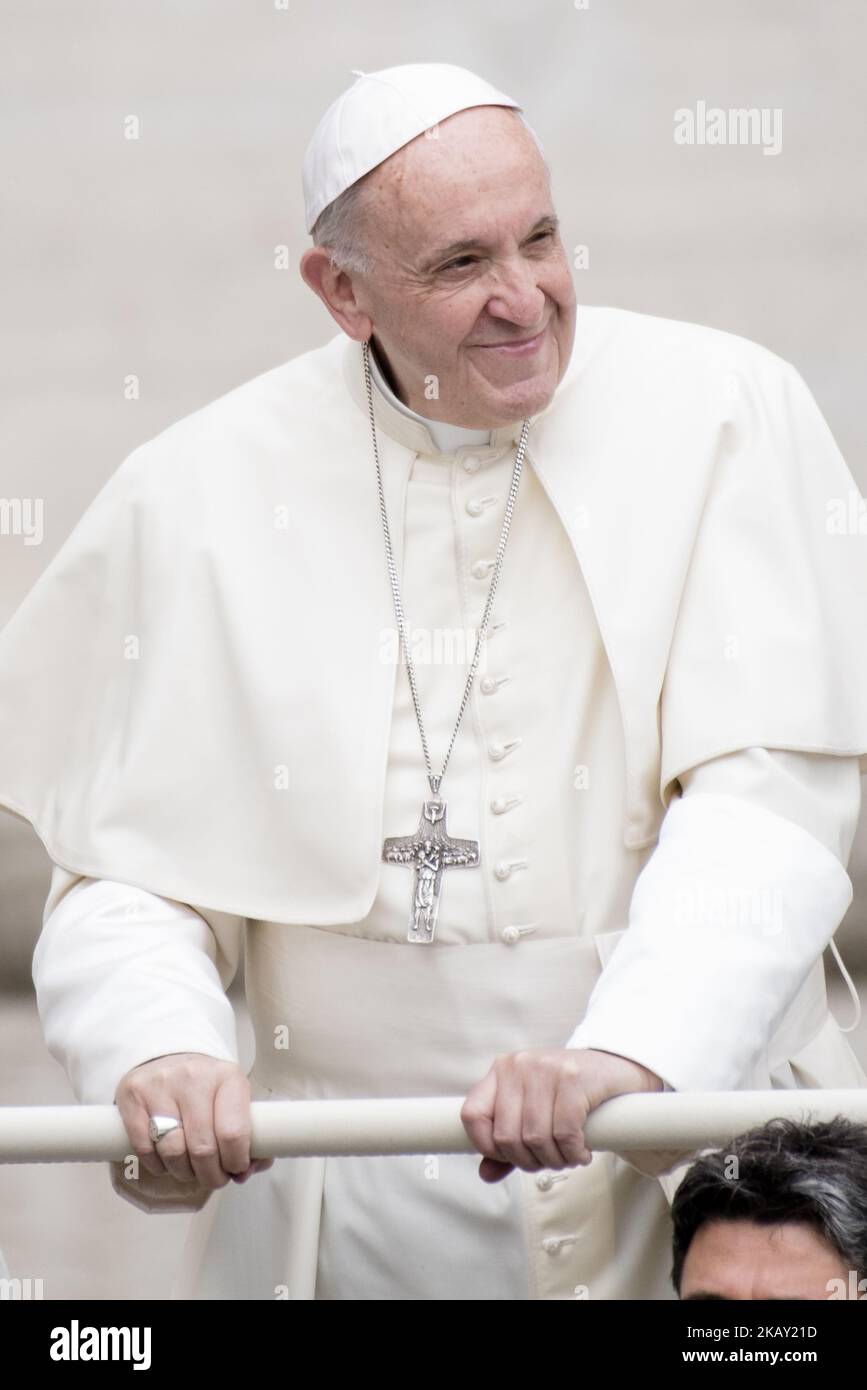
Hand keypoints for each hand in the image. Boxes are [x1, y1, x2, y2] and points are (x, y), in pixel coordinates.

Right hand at [115, 1052, 273, 1190]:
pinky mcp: (132, 1095)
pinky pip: (144, 1149)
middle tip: (213, 1178)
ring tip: (189, 1169)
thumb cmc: (206, 1087)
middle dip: (210, 1175)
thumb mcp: (233, 1099)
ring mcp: (161, 1085)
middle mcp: (194, 1077)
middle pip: (203, 1149)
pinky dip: (157, 1165)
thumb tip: (248, 1172)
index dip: (235, 1162)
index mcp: (227, 1077)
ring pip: (173, 1152)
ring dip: (184, 1172)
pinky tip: (165, 1159)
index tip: (235, 1170)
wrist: (168, 1054)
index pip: (234, 1133)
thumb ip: (250, 1135)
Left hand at [460, 1047, 662, 1182]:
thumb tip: (486, 1174)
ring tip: (568, 1156)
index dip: (486, 1147)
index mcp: (501, 1070)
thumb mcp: (534, 1112)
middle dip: (530, 1161)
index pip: (472, 1115)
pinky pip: (564, 1133)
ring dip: (555, 1160)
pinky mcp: (573, 1078)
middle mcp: (518, 1065)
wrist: (616, 1067)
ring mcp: (545, 1068)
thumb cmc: (570, 1093)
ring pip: (536, 1138)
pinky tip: (582, 1151)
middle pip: (507, 1136)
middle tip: (550, 1161)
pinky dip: (574, 1153)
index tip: (511, 1157)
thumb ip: (507, 1143)